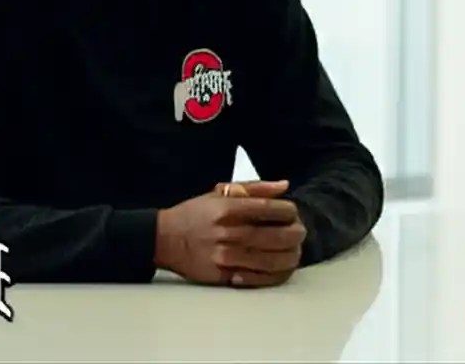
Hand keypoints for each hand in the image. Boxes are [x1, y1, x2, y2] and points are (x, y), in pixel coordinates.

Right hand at [154, 179, 305, 287]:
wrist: (164, 239)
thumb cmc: (195, 213)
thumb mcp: (220, 192)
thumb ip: (255, 188)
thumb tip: (285, 186)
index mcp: (229, 208)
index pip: (271, 209)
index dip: (289, 211)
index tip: (293, 212)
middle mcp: (229, 232)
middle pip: (276, 236)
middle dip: (295, 234)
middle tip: (301, 233)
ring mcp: (225, 256)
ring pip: (270, 260)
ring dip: (289, 256)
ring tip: (295, 251)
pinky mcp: (221, 275)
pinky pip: (255, 278)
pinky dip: (272, 274)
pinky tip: (278, 268)